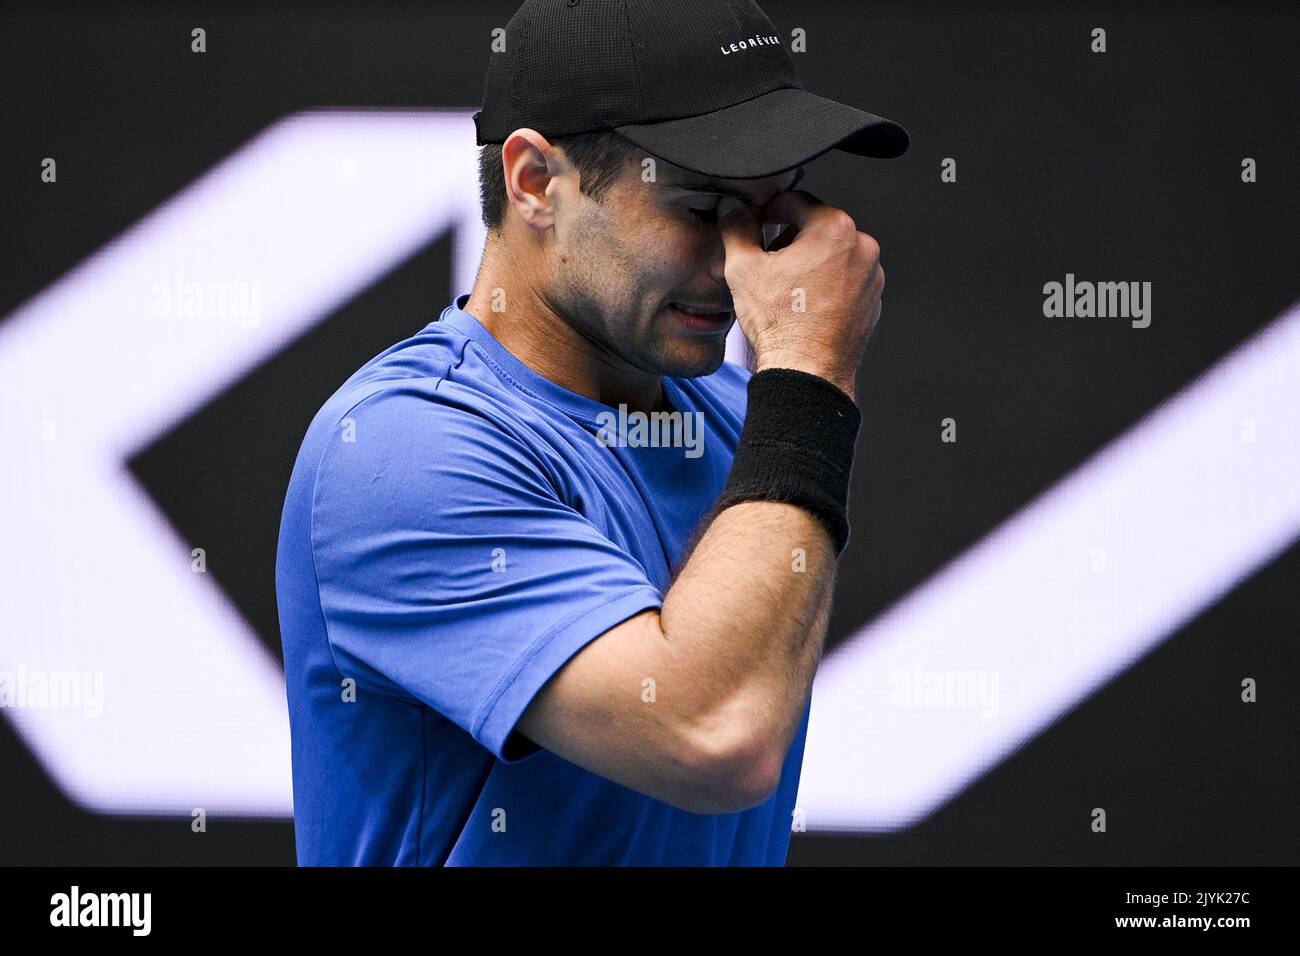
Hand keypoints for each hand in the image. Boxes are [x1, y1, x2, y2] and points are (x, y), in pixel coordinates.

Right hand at [716, 190, 884, 400]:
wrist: (807, 372)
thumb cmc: (782, 325)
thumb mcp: (743, 268)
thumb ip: (736, 228)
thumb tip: (732, 208)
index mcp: (834, 228)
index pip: (795, 201)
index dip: (767, 210)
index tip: (755, 224)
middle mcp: (862, 247)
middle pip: (816, 228)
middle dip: (789, 239)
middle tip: (767, 264)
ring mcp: (871, 276)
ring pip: (832, 255)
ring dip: (808, 262)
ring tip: (784, 289)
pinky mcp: (871, 301)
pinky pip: (844, 280)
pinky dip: (825, 285)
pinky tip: (803, 305)